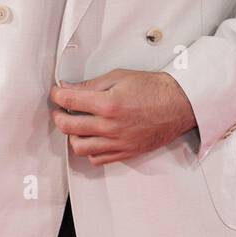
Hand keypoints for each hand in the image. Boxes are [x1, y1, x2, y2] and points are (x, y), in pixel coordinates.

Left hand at [49, 69, 196, 165]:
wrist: (178, 105)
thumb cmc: (154, 89)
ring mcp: (117, 142)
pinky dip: (89, 151)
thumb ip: (92, 84)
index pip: (69, 100)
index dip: (57, 95)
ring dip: (72, 136)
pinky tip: (91, 139)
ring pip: (79, 147)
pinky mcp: (125, 152)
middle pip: (68, 126)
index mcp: (108, 104)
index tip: (57, 92)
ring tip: (75, 126)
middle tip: (60, 109)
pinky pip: (97, 159)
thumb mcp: (120, 77)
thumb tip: (71, 88)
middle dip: (58, 116)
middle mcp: (111, 126)